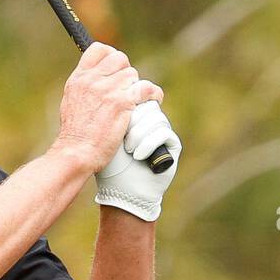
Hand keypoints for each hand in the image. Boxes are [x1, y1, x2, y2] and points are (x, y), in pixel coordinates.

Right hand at [50, 43, 164, 174]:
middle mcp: (92, 80)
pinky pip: (146, 88)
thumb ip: (85, 87)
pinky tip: (153, 100)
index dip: (111, 56)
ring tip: (137, 100)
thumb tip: (99, 80)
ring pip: (133, 74)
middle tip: (127, 89)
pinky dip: (153, 94)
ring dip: (137, 86)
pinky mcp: (122, 103)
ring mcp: (107, 90)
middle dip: (126, 72)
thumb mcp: (71, 102)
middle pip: (119, 59)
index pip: (98, 50)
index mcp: (79, 78)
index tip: (116, 69)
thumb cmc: (75, 134)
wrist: (77, 152)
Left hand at [94, 100, 182, 221]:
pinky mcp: (173, 144)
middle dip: (132, 120)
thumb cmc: (110, 164)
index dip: (126, 105)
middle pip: (146, 104)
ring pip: (155, 117)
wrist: (122, 190)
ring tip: (128, 149)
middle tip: (121, 137)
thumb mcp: (106, 135)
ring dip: (138, 134)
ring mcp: (162, 131)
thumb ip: (112, 112)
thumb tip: (111, 89)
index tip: (115, 122)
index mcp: (134, 115)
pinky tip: (137, 156)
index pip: (135, 96)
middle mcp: (150, 121)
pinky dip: (148, 143)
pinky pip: (163, 132)